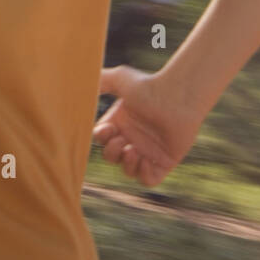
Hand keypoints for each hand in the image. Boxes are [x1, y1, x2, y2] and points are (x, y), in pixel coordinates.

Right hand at [93, 65, 206, 188]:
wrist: (178, 96)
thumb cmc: (150, 86)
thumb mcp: (120, 79)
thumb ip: (101, 80)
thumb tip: (82, 82)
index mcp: (121, 122)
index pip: (102, 139)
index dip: (100, 138)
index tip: (107, 129)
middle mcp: (133, 137)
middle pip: (111, 157)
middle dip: (112, 152)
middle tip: (122, 139)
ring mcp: (148, 151)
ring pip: (128, 170)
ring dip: (126, 164)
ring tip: (134, 150)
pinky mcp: (165, 162)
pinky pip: (148, 180)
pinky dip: (143, 174)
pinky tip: (145, 160)